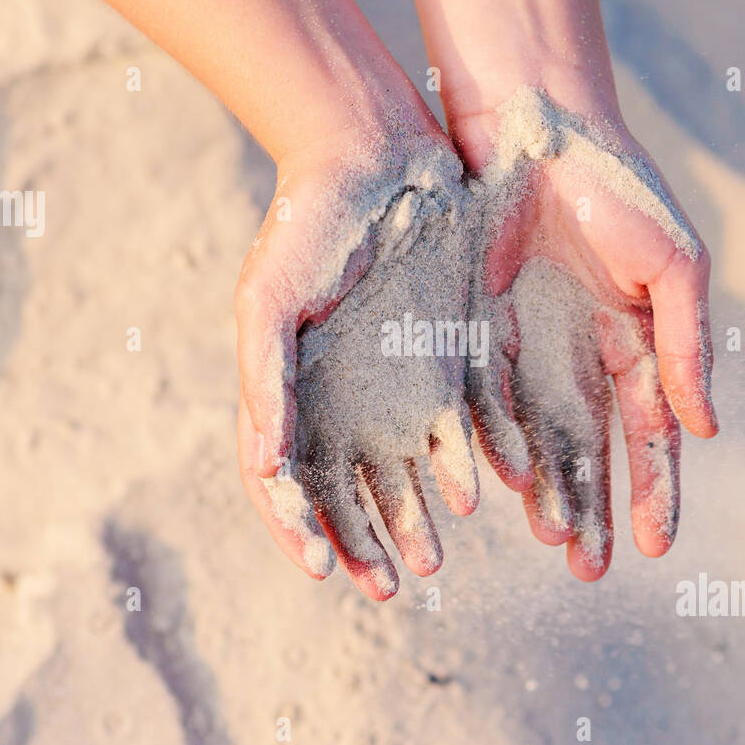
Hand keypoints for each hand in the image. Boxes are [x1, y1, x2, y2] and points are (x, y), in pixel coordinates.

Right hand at [235, 133, 480, 599]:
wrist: (379, 156)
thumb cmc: (307, 224)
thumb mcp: (270, 300)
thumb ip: (266, 381)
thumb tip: (267, 466)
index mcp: (287, 391)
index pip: (284, 480)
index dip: (297, 529)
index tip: (320, 568)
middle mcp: (339, 398)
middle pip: (345, 490)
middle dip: (362, 543)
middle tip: (387, 587)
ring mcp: (393, 382)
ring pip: (401, 472)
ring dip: (412, 521)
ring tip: (430, 563)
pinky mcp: (445, 360)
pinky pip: (457, 428)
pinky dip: (463, 467)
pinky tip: (478, 496)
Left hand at [461, 87, 717, 578]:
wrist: (532, 124)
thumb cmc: (617, 188)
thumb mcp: (674, 265)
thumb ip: (688, 346)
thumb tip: (707, 430)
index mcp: (636, 342)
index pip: (651, 434)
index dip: (656, 489)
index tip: (657, 544)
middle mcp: (582, 356)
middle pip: (592, 451)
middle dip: (597, 510)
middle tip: (592, 571)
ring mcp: (529, 348)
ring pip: (539, 438)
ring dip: (549, 491)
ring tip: (555, 541)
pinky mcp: (477, 331)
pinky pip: (487, 401)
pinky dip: (498, 443)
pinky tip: (505, 484)